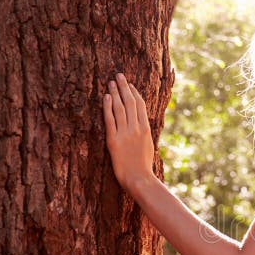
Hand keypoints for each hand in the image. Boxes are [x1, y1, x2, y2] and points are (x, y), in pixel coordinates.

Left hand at [103, 73, 155, 193]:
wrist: (139, 179)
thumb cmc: (143, 167)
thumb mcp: (148, 147)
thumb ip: (144, 135)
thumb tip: (142, 126)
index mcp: (146, 130)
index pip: (141, 106)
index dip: (135, 93)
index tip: (130, 85)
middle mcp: (136, 129)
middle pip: (130, 102)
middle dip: (124, 87)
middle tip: (119, 75)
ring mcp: (125, 134)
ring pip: (120, 108)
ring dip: (115, 93)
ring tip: (111, 82)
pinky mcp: (114, 140)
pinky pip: (110, 120)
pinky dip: (108, 107)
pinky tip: (106, 97)